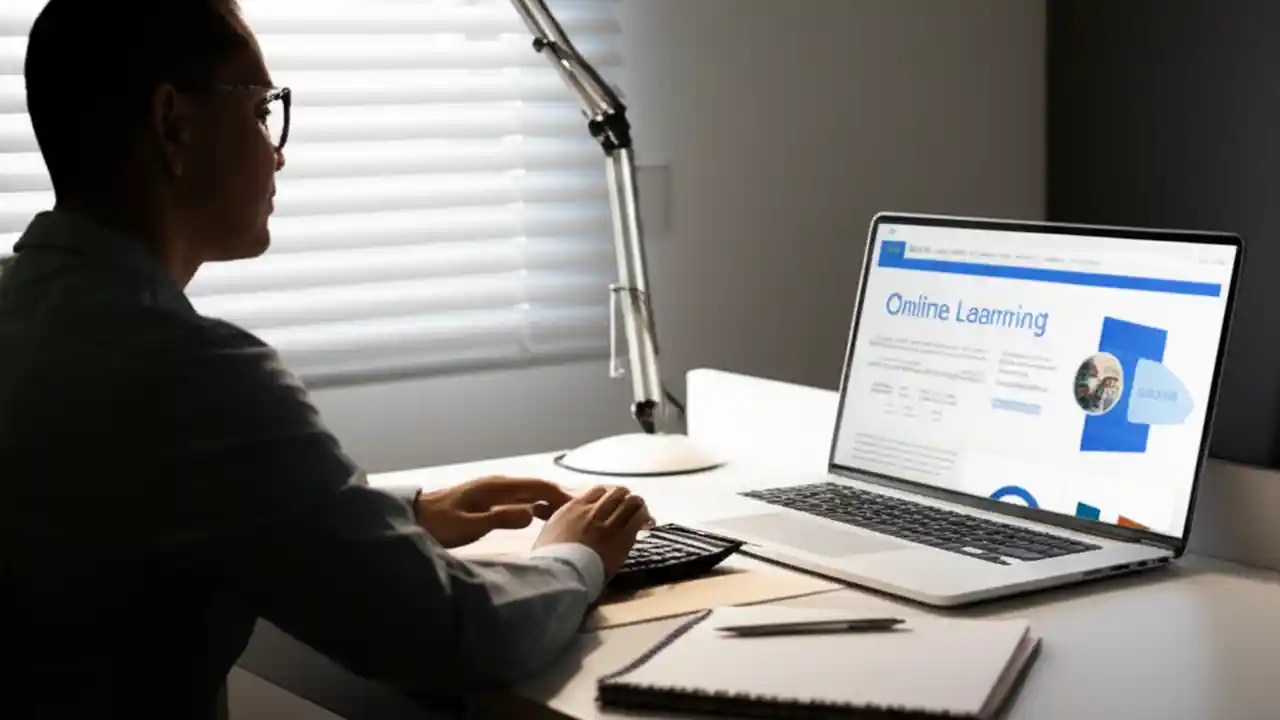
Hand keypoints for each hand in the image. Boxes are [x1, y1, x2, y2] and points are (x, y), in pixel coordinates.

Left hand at [414, 476, 572, 547]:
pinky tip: (542, 516)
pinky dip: (535, 506)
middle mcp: (498, 485)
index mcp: (496, 487)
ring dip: (549, 501)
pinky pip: (519, 499)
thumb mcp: (469, 525)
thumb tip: (531, 515)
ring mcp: (493, 491)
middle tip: (584, 510)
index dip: (560, 494)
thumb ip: (500, 519)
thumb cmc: (439, 524)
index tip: (580, 505)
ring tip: (569, 515)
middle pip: (537, 487)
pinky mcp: (488, 501)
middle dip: (560, 496)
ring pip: (529, 493)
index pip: (537, 485)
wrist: (415, 519)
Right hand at [533, 485, 652, 580]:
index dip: (608, 496)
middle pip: (617, 493)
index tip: (612, 504)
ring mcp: (608, 523)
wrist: (561, 572)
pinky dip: (645, 519)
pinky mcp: (622, 537)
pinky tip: (649, 524)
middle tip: (630, 508)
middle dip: (626, 498)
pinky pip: (639, 519)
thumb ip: (560, 524)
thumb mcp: (548, 534)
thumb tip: (561, 526)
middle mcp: (593, 510)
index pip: (598, 491)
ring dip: (638, 506)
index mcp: (573, 507)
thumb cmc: (549, 560)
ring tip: (642, 514)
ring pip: (631, 502)